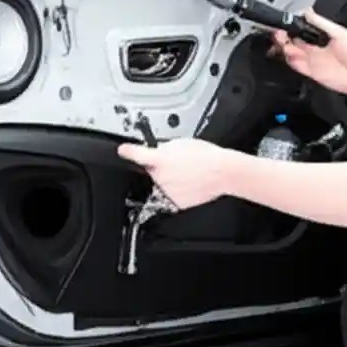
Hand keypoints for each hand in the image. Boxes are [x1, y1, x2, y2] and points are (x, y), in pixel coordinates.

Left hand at [117, 139, 238, 209]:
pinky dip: (178, 190)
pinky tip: (191, 183)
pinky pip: (171, 195)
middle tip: (178, 164)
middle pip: (152, 171)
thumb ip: (163, 149)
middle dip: (160, 167)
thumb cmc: (206, 156)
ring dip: (170, 179)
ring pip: (162, 184)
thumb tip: (157, 153)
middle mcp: (160, 177)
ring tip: (188, 174)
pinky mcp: (176, 202)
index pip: (136, 155)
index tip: (122, 151)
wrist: (223, 172)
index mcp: (159, 160)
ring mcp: (167, 191)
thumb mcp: (181, 143)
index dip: (127, 152)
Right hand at [271, 9, 346, 95]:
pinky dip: (291, 60)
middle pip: (293, 42)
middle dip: (284, 37)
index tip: (284, 23)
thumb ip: (321, 23)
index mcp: (322, 37)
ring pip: (292, 54)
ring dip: (285, 48)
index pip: (301, 30)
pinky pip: (297, 66)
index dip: (291, 27)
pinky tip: (289, 54)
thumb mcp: (339, 32)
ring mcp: (313, 61)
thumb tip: (307, 11)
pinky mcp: (312, 73)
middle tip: (279, 33)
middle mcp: (315, 49)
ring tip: (282, 42)